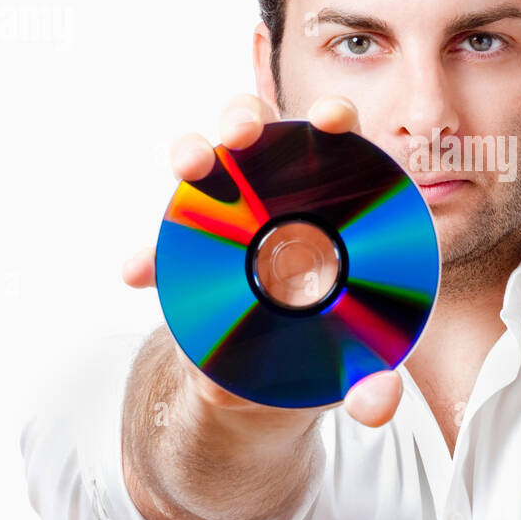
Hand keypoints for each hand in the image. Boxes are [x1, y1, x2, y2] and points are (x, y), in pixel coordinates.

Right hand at [121, 92, 403, 427]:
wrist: (269, 378)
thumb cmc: (326, 345)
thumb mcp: (353, 367)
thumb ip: (373, 383)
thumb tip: (380, 400)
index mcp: (333, 198)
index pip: (339, 140)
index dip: (335, 118)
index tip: (332, 120)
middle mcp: (275, 189)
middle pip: (261, 133)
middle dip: (246, 119)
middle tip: (241, 137)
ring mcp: (227, 212)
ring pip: (205, 162)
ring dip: (191, 152)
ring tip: (188, 168)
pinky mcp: (188, 248)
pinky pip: (163, 242)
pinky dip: (150, 254)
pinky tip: (140, 272)